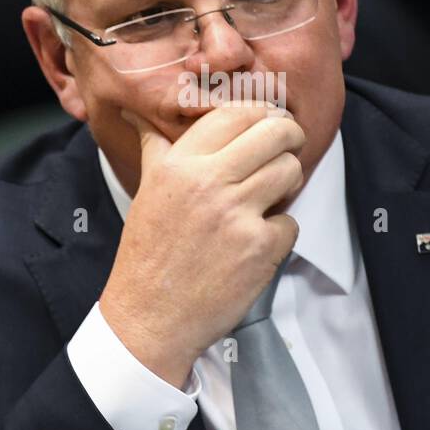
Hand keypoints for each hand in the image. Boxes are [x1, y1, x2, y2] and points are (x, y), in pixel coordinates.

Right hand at [99, 104, 304, 387]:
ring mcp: (236, 213)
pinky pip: (292, 222)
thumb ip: (156, 147)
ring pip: (290, 171)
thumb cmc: (148, 256)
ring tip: (270, 197)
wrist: (150, 319)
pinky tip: (256, 243)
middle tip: (287, 149)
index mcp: (179, 163)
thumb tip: (137, 110)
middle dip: (289, 138)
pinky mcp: (259, 247)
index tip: (267, 124)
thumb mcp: (147, 191)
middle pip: (275, 132)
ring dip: (288, 183)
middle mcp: (207, 181)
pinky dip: (280, 233)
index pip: (237, 113)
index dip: (262, 114)